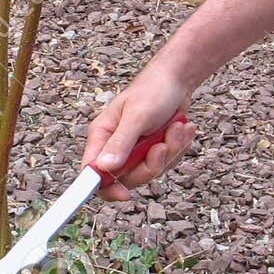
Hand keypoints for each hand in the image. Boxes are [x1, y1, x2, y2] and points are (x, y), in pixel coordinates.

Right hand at [82, 71, 194, 201]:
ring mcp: (135, 149)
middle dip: (151, 164)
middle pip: (128, 178)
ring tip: (175, 128)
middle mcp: (115, 146)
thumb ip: (121, 143)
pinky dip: (177, 147)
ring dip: (169, 151)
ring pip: (151, 171)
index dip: (106, 188)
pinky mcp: (153, 149)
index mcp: (102, 135)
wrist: (177, 79)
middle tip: (161, 146)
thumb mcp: (137, 116)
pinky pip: (166, 163)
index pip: (92, 173)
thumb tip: (104, 168)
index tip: (125, 195)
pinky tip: (180, 128)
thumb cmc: (153, 90)